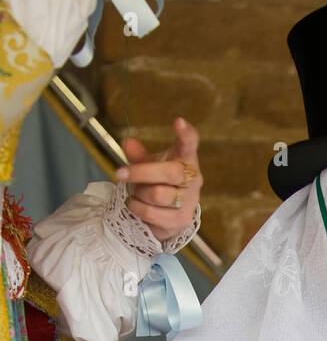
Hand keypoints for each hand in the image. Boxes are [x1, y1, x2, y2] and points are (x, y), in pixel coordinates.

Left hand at [115, 117, 201, 242]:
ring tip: (136, 193)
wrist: (168, 215)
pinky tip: (136, 205)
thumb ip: (139, 156)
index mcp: (186, 159)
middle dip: (141, 173)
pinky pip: (153, 212)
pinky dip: (138, 208)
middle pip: (169, 172)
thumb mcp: (149, 165)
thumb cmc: (158, 183)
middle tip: (120, 173)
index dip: (185, 133)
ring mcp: (190, 200)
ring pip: (158, 194)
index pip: (190, 143)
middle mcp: (193, 178)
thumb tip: (127, 143)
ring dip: (140, 193)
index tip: (178, 121)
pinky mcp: (182, 219)